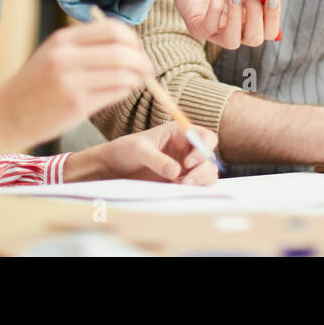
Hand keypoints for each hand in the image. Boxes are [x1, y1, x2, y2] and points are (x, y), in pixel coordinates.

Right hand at [0, 18, 153, 147]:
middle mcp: (66, 56)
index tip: (137, 50)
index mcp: (62, 39)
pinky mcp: (76, 104)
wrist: (3, 117)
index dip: (132, 40)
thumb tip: (127, 45)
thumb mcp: (51, 55)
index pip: (113, 29)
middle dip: (142, 59)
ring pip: (124, 72)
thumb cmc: (33, 88)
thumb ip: (83, 46)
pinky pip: (115, 92)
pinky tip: (122, 92)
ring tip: (137, 82)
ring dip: (138, 77)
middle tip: (147, 69)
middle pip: (123, 49)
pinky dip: (126, 91)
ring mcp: (71, 80)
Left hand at [66, 122, 219, 183]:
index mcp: (180, 133)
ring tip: (181, 187)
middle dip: (202, 171)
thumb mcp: (139, 151)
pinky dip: (194, 189)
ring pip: (207, 174)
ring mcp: (186, 166)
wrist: (114, 167)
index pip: (205, 137)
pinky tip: (178, 190)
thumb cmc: (126, 150)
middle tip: (185, 182)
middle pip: (209, 159)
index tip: (189, 162)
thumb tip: (176, 172)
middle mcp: (187, 149)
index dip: (203, 149)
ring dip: (200, 182)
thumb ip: (157, 160)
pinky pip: (197, 186)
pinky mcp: (181, 181)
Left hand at [162, 0, 281, 49]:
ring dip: (236, 17)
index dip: (273, 18)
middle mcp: (236, 29)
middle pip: (255, 39)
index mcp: (251, 19)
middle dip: (257, 16)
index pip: (269, 30)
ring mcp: (216, 32)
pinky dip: (216, 10)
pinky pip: (210, 28)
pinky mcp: (198, 29)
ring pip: (232, 41)